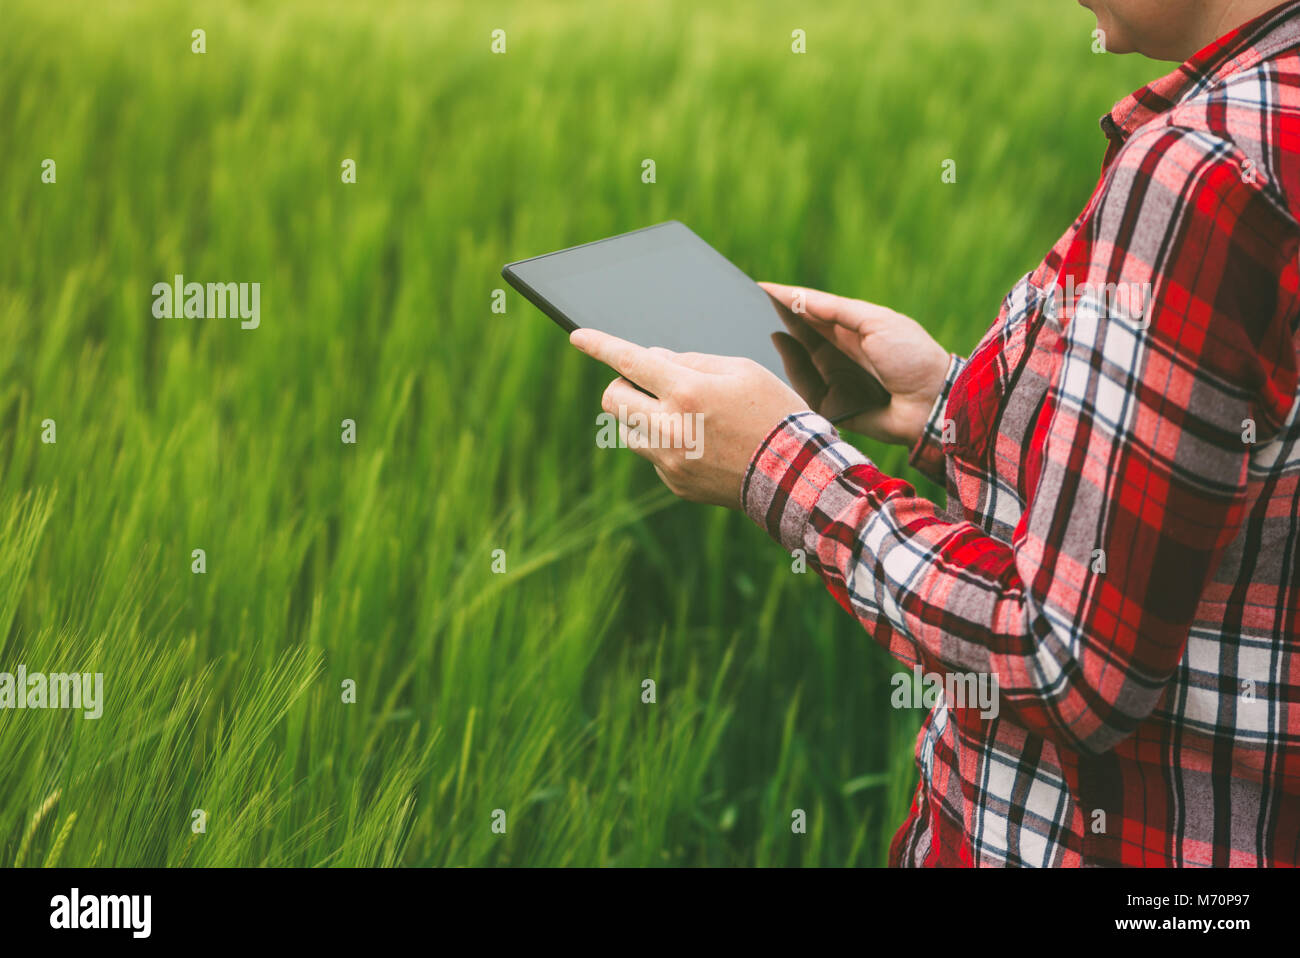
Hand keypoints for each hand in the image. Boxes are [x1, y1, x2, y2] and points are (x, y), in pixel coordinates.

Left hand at [569, 328, 810, 507]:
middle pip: (613, 399)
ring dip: (644, 417)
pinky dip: (668, 445)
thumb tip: (652, 361)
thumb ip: (691, 361)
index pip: (630, 361)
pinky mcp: (675, 483)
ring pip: (629, 430)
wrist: (796, 476)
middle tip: (647, 384)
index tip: (577, 337)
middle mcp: (670, 428)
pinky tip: (704, 446)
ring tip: (684, 418)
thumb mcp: (741, 370)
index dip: (599, 345)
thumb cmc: (775, 414)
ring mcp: (669, 461)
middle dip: (623, 385)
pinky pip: (654, 456)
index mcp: (687, 392)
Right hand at [759, 282, 950, 447]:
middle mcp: (840, 352)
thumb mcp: (875, 321)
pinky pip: (801, 387)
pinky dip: (790, 369)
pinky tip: (780, 348)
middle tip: (751, 307)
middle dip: (778, 320)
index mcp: (854, 329)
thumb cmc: (910, 355)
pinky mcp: (830, 405)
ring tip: (760, 325)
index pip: (814, 310)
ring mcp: (834, 378)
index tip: (759, 287)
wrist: (930, 402)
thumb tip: (798, 297)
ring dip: (780, 343)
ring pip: (796, 359)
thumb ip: (836, 309)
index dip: (789, 299)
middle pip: (800, 334)